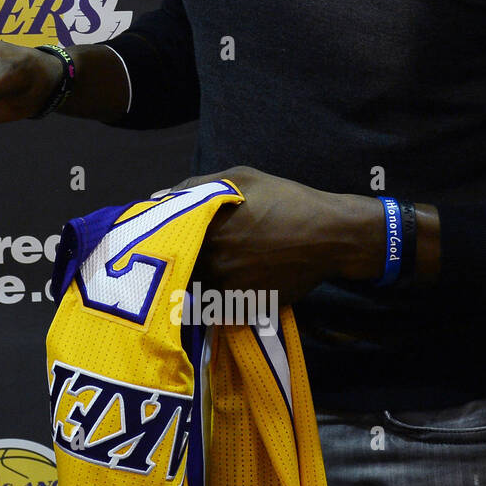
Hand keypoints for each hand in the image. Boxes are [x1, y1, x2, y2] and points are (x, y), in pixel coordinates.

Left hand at [164, 165, 381, 303]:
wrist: (329, 236)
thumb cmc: (284, 200)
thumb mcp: (239, 179)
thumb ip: (193, 186)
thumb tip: (155, 198)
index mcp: (204, 228)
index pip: (164, 239)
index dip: (162, 238)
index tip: (163, 235)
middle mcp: (211, 262)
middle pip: (176, 267)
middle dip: (177, 260)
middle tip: (187, 252)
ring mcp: (227, 288)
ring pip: (193, 288)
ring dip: (194, 279)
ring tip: (215, 265)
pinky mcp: (243, 307)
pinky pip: (215, 305)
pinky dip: (215, 295)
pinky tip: (231, 278)